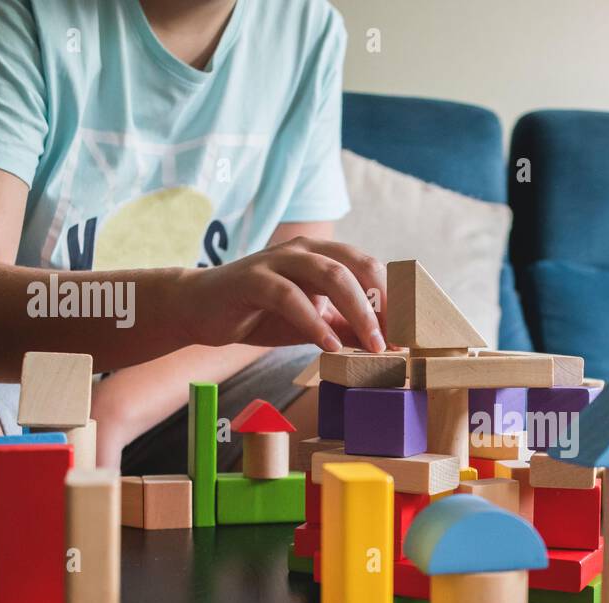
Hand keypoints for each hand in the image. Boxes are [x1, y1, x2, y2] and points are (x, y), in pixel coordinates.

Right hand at [176, 237, 386, 351]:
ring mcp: (279, 261)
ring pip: (330, 275)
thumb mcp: (312, 324)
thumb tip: (385, 344)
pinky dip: (314, 322)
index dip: (393, 299)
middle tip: (396, 341)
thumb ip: (344, 327)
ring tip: (372, 346)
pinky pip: (291, 296)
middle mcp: (305, 250)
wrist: (200, 310)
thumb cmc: (261, 315)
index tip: (408, 334)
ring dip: (358, 312)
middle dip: (383, 304)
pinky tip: (329, 346)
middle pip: (357, 266)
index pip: (370, 268)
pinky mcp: (253, 278)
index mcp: (323, 256)